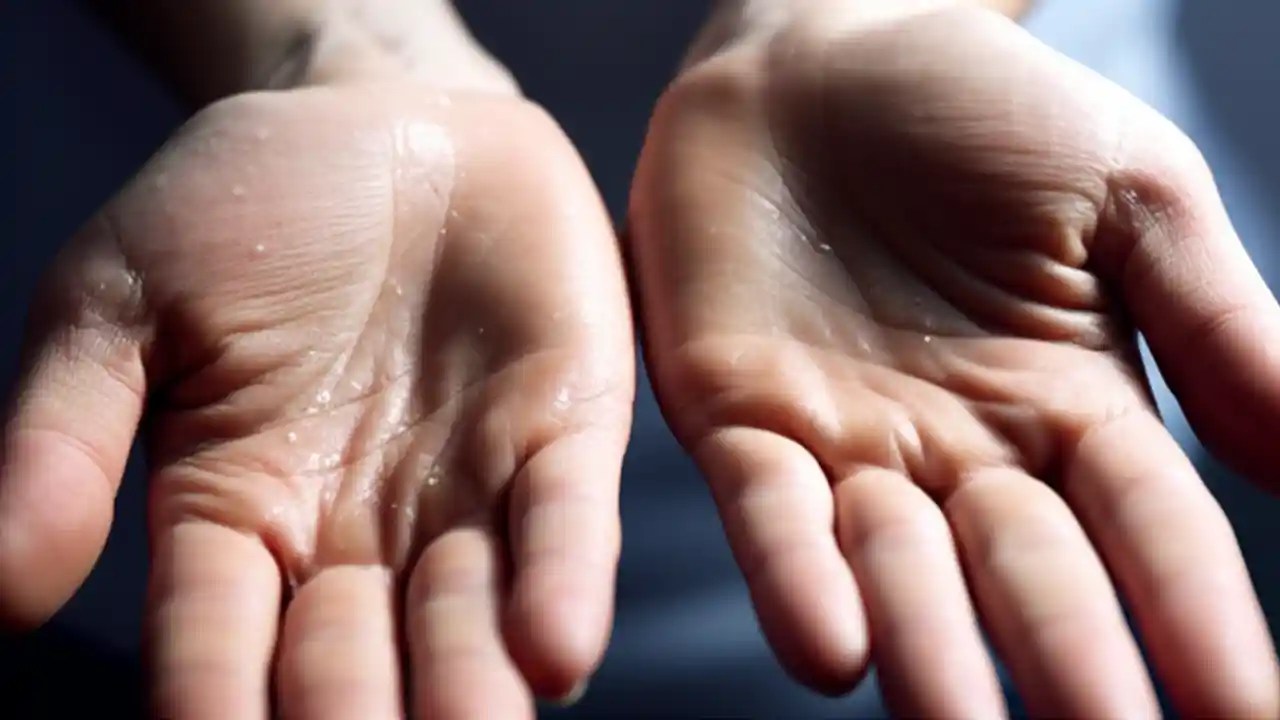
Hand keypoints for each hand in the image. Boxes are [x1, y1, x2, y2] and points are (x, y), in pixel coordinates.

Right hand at [0, 82, 632, 717]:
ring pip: (466, 618)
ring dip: (468, 689)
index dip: (212, 700)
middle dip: (352, 716)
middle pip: (350, 660)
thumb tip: (3, 594)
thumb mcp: (123, 302)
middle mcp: (358, 531)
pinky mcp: (563, 433)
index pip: (216, 639)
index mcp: (238, 513)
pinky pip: (564, 522)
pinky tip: (555, 652)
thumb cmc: (240, 207)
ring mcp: (467, 490)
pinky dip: (560, 584)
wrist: (383, 113)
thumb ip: (65, 439)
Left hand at [631, 2, 1279, 716]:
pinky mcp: (740, 423)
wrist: (816, 57)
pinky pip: (768, 515)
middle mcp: (964, 452)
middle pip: (1029, 572)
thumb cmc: (980, 110)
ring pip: (897, 570)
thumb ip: (1213, 320)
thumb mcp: (1125, 195)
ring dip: (931, 649)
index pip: (1149, 529)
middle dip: (1068, 654)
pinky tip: (831, 651)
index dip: (1194, 613)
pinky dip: (796, 577)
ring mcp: (849, 447)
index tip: (1242, 706)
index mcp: (1074, 405)